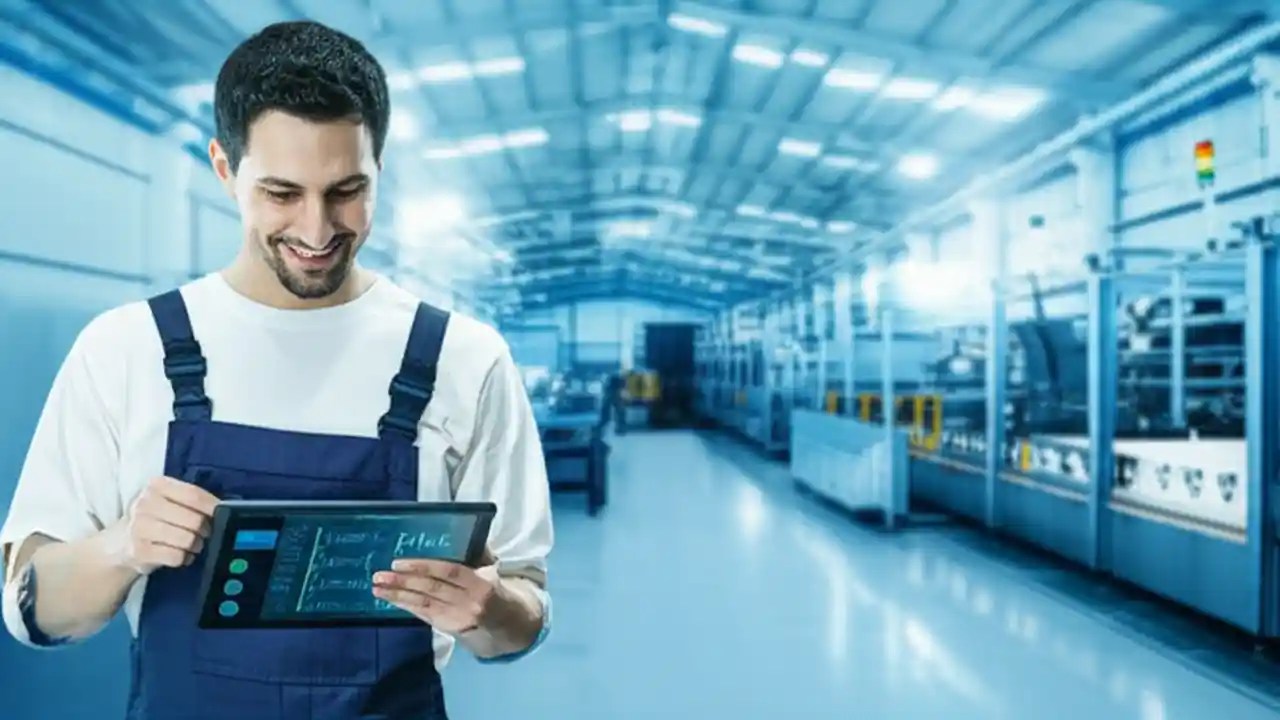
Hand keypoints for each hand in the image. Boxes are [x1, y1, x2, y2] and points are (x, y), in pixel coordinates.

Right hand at [108, 476, 218, 574]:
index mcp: (156, 485)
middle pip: (194, 520)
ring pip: (187, 539)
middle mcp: (145, 504)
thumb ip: (192, 501)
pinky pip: (176, 556)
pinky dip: (184, 558)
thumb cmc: (153, 519)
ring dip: (195, 545)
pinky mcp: (139, 551)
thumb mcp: (168, 501)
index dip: (213, 507)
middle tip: (204, 533)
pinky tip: (178, 554)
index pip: (194, 495)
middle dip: (205, 530)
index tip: (222, 514)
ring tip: (190, 544)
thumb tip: (223, 509)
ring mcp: (140, 528)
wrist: (118, 544)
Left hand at [372, 557, 499, 634]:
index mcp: (482, 583)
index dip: (424, 567)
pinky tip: (391, 599)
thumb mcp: (492, 569)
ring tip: (377, 588)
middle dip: (403, 582)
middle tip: (380, 575)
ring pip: (424, 604)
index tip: (399, 562)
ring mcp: (459, 617)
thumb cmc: (494, 588)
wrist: (507, 622)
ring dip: (398, 596)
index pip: (450, 572)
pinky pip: (425, 615)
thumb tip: (465, 529)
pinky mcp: (450, 628)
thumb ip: (479, 552)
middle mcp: (470, 602)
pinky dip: (406, 606)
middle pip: (432, 590)